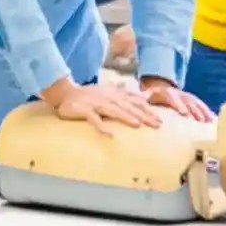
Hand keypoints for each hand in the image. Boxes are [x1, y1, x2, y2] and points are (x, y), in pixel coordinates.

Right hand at [46, 80, 161, 135]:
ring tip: (138, 125)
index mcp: (114, 94)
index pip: (135, 101)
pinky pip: (94, 119)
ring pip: (114, 111)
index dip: (148, 110)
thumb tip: (139, 94)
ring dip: (126, 117)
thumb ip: (122, 92)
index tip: (160, 120)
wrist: (65, 93)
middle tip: (157, 125)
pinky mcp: (84, 111)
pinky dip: (102, 127)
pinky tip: (110, 135)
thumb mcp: (107, 90)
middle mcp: (108, 98)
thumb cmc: (88, 95)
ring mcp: (96, 104)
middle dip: (143, 115)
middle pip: (128, 106)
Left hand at [140, 76, 213, 121]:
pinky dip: (207, 112)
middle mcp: (178, 93)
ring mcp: (186, 96)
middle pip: (187, 100)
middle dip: (194, 110)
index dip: (179, 104)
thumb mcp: (145, 98)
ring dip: (203, 111)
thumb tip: (140, 103)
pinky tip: (213, 120)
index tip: (184, 113)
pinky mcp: (191, 100)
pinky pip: (201, 105)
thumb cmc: (150, 98)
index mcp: (165, 92)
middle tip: (200, 120)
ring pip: (196, 102)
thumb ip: (143, 101)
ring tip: (209, 121)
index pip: (173, 97)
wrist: (158, 88)